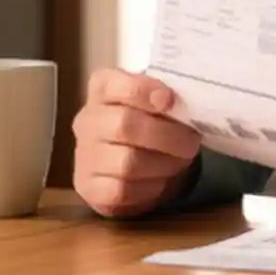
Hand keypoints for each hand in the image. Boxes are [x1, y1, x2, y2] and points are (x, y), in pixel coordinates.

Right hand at [72, 69, 200, 217]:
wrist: (137, 164)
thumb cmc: (154, 122)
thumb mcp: (161, 100)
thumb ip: (168, 97)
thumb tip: (180, 104)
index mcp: (103, 87)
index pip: (113, 83)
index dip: (143, 91)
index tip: (170, 101)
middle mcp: (88, 119)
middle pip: (124, 125)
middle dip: (168, 136)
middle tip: (191, 142)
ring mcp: (84, 155)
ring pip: (127, 162)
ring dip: (164, 164)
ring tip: (180, 161)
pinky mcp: (89, 188)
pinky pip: (122, 191)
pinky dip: (150, 188)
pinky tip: (160, 181)